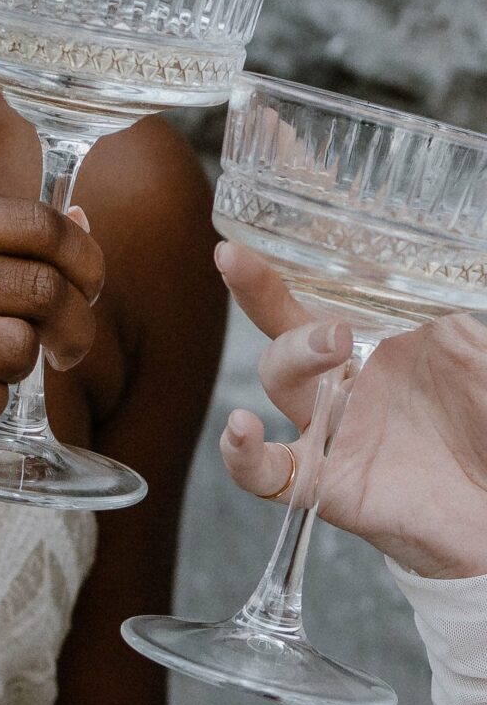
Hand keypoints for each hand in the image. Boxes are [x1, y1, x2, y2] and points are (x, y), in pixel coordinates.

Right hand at [215, 242, 486, 579]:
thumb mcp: (476, 356)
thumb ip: (444, 316)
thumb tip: (423, 265)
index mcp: (381, 339)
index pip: (322, 288)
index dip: (288, 253)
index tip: (256, 220)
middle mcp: (346, 378)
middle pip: (284, 325)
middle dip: (258, 289)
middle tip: (247, 263)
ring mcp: (332, 429)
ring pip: (280, 380)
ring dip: (292, 356)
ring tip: (332, 343)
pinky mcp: (326, 484)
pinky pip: (266, 472)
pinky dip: (241, 454)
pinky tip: (241, 429)